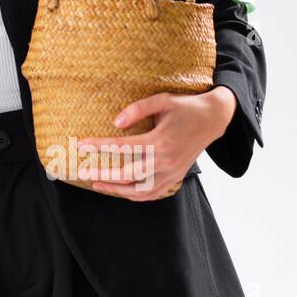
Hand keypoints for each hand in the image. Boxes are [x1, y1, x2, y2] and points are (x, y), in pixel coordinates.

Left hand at [76, 86, 235, 200]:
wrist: (214, 119)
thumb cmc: (186, 107)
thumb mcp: (162, 100)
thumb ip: (138, 109)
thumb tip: (116, 122)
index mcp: (160, 142)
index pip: (123, 147)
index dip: (99, 146)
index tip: (81, 145)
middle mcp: (166, 161)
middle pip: (128, 174)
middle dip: (103, 175)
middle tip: (81, 173)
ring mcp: (172, 172)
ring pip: (141, 190)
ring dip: (117, 189)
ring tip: (97, 184)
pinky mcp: (176, 176)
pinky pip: (154, 193)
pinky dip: (136, 196)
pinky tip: (121, 191)